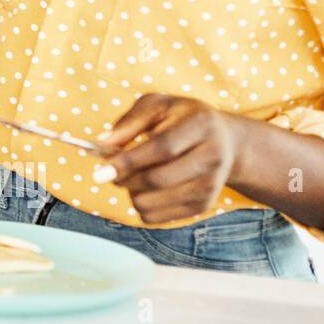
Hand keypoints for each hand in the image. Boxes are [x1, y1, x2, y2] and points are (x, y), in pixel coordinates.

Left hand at [95, 94, 247, 223]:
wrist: (223, 140)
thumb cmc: (180, 119)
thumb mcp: (156, 106)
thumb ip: (128, 123)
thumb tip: (101, 146)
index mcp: (201, 125)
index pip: (162, 148)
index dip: (129, 160)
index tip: (100, 170)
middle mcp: (213, 156)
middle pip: (159, 179)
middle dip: (124, 179)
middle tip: (106, 173)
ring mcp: (211, 184)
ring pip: (154, 203)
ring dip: (129, 193)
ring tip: (129, 176)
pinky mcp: (203, 205)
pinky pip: (157, 217)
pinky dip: (140, 206)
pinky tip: (143, 188)